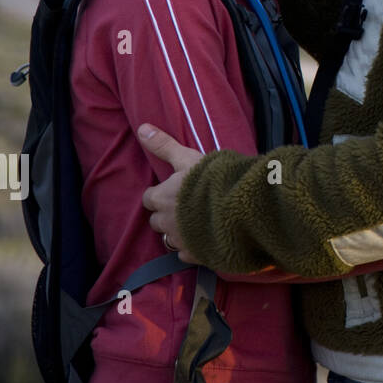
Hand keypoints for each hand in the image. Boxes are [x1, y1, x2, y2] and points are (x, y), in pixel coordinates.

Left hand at [139, 124, 203, 263]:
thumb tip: (142, 128)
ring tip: (198, 222)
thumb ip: (164, 145)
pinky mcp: (195, 255)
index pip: (150, 198)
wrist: (240, 207)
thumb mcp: (188, 158)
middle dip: (168, 214)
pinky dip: (193, 247)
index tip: (175, 191)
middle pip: (157, 221)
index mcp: (162, 197)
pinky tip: (207, 236)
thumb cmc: (214, 179)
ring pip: (170, 238)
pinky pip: (186, 253)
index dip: (161, 194)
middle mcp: (166, 221)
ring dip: (179, 231)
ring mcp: (180, 240)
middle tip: (188, 206)